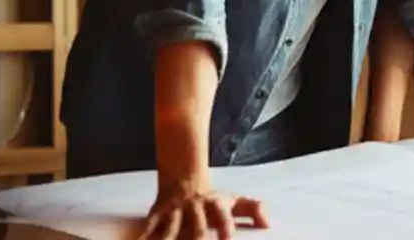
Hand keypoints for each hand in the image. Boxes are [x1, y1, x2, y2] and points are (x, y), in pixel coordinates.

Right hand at [139, 183, 269, 239]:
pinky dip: (145, 238)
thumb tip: (268, 225)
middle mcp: (196, 208)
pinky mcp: (158, 214)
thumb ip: (254, 210)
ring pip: (171, 230)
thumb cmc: (214, 200)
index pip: (223, 216)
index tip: (228, 239)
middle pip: (197, 228)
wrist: (184, 180)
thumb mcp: (235, 201)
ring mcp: (176, 211)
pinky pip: (150, 229)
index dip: (226, 227)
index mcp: (216, 205)